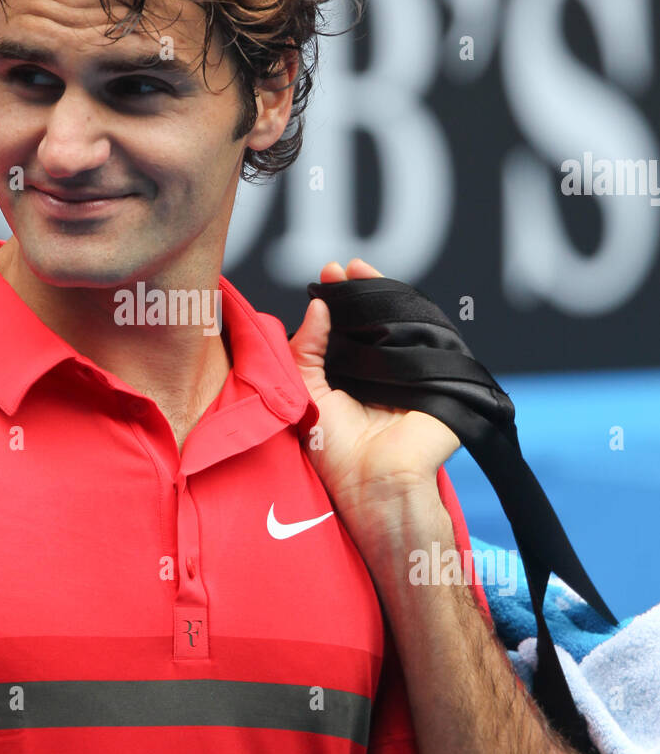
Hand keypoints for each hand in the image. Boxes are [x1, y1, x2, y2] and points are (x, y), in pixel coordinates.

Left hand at [288, 257, 459, 528]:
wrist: (373, 487)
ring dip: (388, 296)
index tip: (328, 272)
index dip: (344, 299)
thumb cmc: (338, 455)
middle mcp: (390, 372)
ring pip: (409, 324)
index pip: (355, 326)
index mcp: (360, 376)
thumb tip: (318, 305)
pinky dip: (417, 320)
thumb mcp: (308, 395)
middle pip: (383, 319)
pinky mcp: (448, 384)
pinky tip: (394, 301)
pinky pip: (436, 342)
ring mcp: (420, 376)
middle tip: (344, 266)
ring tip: (362, 273)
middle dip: (365, 288)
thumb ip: (306, 351)